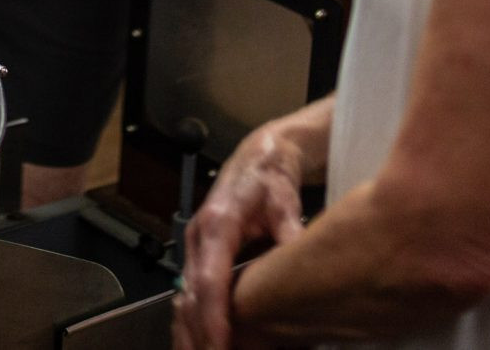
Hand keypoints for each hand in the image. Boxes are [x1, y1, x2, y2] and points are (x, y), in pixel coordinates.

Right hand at [173, 128, 307, 349]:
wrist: (258, 158)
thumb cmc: (270, 180)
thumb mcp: (284, 203)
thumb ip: (290, 234)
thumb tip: (305, 266)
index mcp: (218, 223)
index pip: (209, 277)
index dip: (213, 314)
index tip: (220, 343)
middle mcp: (198, 236)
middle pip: (191, 295)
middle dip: (199, 333)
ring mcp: (194, 246)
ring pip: (185, 297)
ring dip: (190, 332)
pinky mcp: (198, 254)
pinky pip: (189, 293)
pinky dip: (192, 320)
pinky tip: (197, 343)